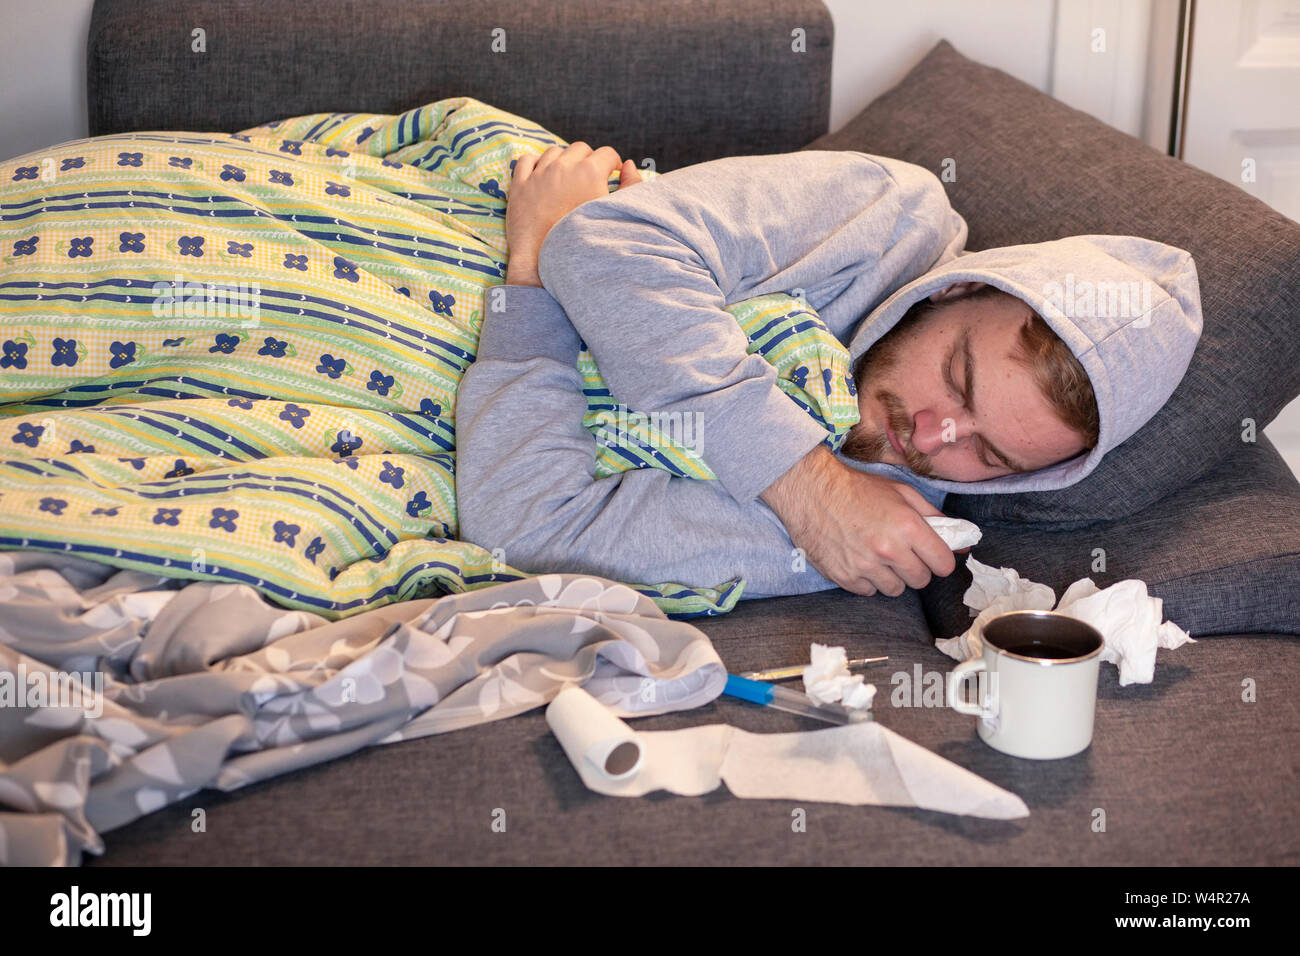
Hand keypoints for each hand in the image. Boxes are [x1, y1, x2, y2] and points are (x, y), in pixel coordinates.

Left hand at [504, 142, 642, 286]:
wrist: (549, 265)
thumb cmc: (587, 243)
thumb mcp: (616, 214)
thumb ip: (631, 186)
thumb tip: (628, 164)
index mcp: (590, 172)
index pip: (607, 153)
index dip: (612, 163)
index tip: (611, 173)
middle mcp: (564, 167)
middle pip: (581, 148)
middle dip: (588, 159)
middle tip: (590, 176)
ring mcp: (539, 175)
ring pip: (553, 151)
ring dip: (563, 159)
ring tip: (566, 176)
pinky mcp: (519, 186)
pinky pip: (526, 160)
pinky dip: (535, 162)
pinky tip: (541, 173)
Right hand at [760, 445, 956, 595]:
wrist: (811, 491)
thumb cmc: (857, 488)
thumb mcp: (901, 492)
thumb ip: (934, 517)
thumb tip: (961, 542)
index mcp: (907, 526)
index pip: (943, 564)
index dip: (940, 559)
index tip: (932, 554)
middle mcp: (888, 549)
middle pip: (921, 580)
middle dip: (916, 568)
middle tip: (902, 552)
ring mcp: (864, 566)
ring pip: (895, 590)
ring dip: (891, 576)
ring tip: (878, 556)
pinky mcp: (844, 577)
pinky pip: (868, 591)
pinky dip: (867, 580)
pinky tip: (859, 559)